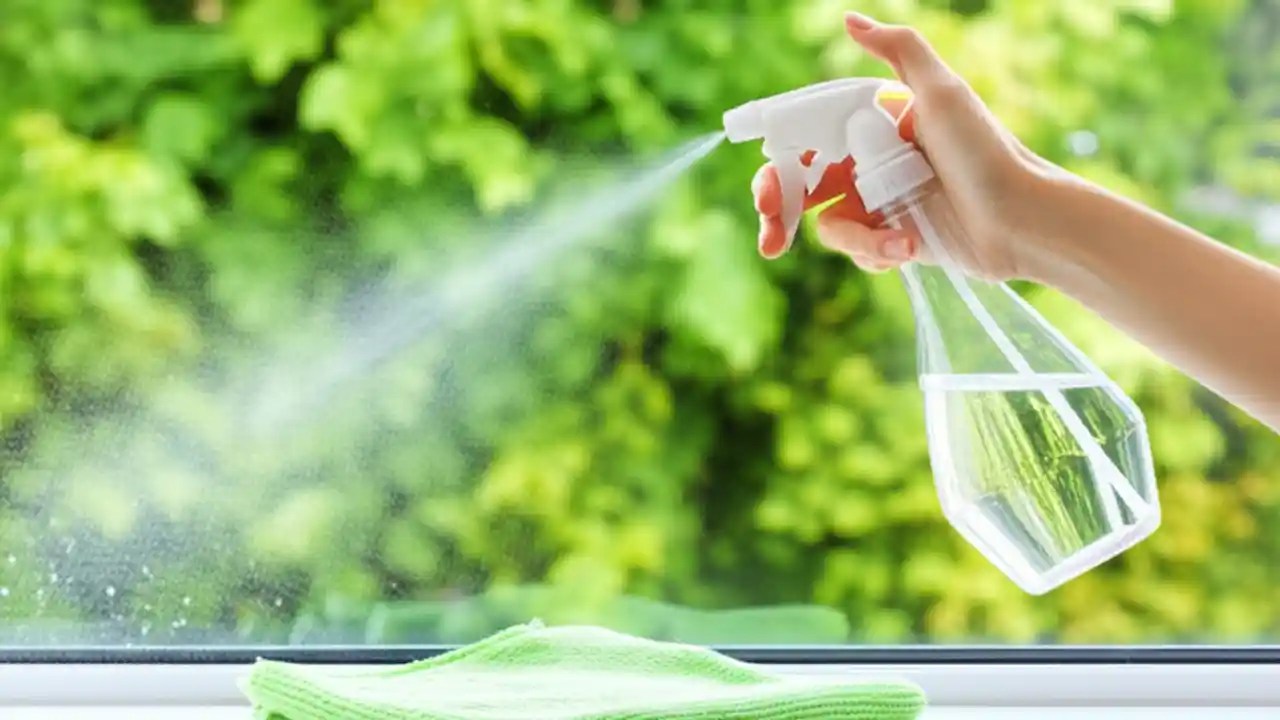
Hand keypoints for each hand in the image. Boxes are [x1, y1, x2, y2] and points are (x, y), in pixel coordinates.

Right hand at [753, 11, 1053, 281]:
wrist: (1024, 220)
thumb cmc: (986, 152)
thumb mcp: (942, 92)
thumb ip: (899, 48)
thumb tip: (850, 19)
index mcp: (872, 125)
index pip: (805, 141)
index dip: (777, 165)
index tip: (767, 191)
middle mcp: (872, 162)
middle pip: (802, 188)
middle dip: (780, 214)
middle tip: (771, 240)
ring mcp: (883, 203)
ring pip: (831, 227)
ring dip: (856, 240)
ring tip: (897, 244)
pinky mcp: (896, 241)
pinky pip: (860, 252)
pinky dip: (877, 255)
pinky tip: (910, 251)